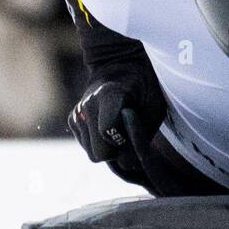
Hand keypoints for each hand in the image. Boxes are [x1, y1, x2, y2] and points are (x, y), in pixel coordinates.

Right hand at [67, 64, 165, 178]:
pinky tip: (110, 126)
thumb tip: (126, 163)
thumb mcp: (155, 106)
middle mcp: (87, 104)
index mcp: (109, 95)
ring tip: (121, 127)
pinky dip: (100, 142)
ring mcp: (77, 113)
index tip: (135, 127)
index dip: (125, 141)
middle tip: (130, 134)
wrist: (122, 65)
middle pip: (98, 153)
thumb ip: (142, 134)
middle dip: (117, 151)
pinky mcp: (73, 120)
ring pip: (92, 154)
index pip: (107, 132)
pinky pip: (87, 147)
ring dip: (109, 147)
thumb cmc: (145, 87)